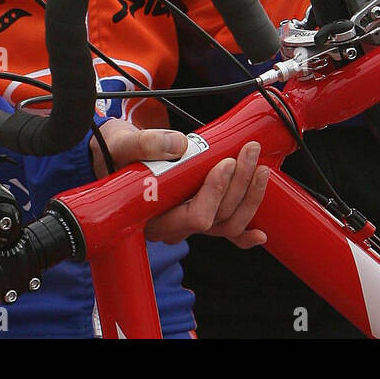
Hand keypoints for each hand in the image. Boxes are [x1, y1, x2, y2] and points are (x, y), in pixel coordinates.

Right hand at [91, 117, 268, 248]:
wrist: (118, 154)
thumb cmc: (117, 153)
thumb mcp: (123, 144)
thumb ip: (146, 144)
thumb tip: (178, 144)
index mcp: (153, 215)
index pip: (194, 217)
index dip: (215, 192)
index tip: (225, 162)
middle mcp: (173, 225)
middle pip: (218, 218)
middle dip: (239, 185)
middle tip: (249, 151)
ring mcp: (189, 220)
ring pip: (227, 223)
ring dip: (250, 196)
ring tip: (259, 166)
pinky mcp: (200, 211)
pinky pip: (225, 232)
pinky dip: (245, 235)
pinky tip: (261, 233)